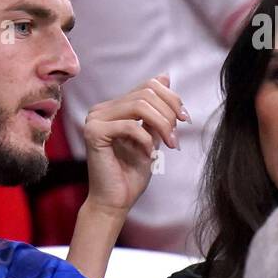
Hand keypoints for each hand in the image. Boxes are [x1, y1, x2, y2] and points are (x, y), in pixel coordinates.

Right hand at [82, 74, 187, 216]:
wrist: (115, 201)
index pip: (147, 86)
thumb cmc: (131, 174)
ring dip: (162, 125)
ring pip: (140, 105)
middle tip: (175, 138)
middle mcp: (100, 110)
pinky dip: (146, 140)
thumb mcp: (151, 136)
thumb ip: (155, 110)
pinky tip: (148, 155)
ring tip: (168, 144)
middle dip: (169, 114)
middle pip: (146, 93)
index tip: (184, 120)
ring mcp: (94, 120)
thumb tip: (164, 76)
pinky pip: (130, 126)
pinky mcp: (93, 133)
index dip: (171, 99)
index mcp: (112, 108)